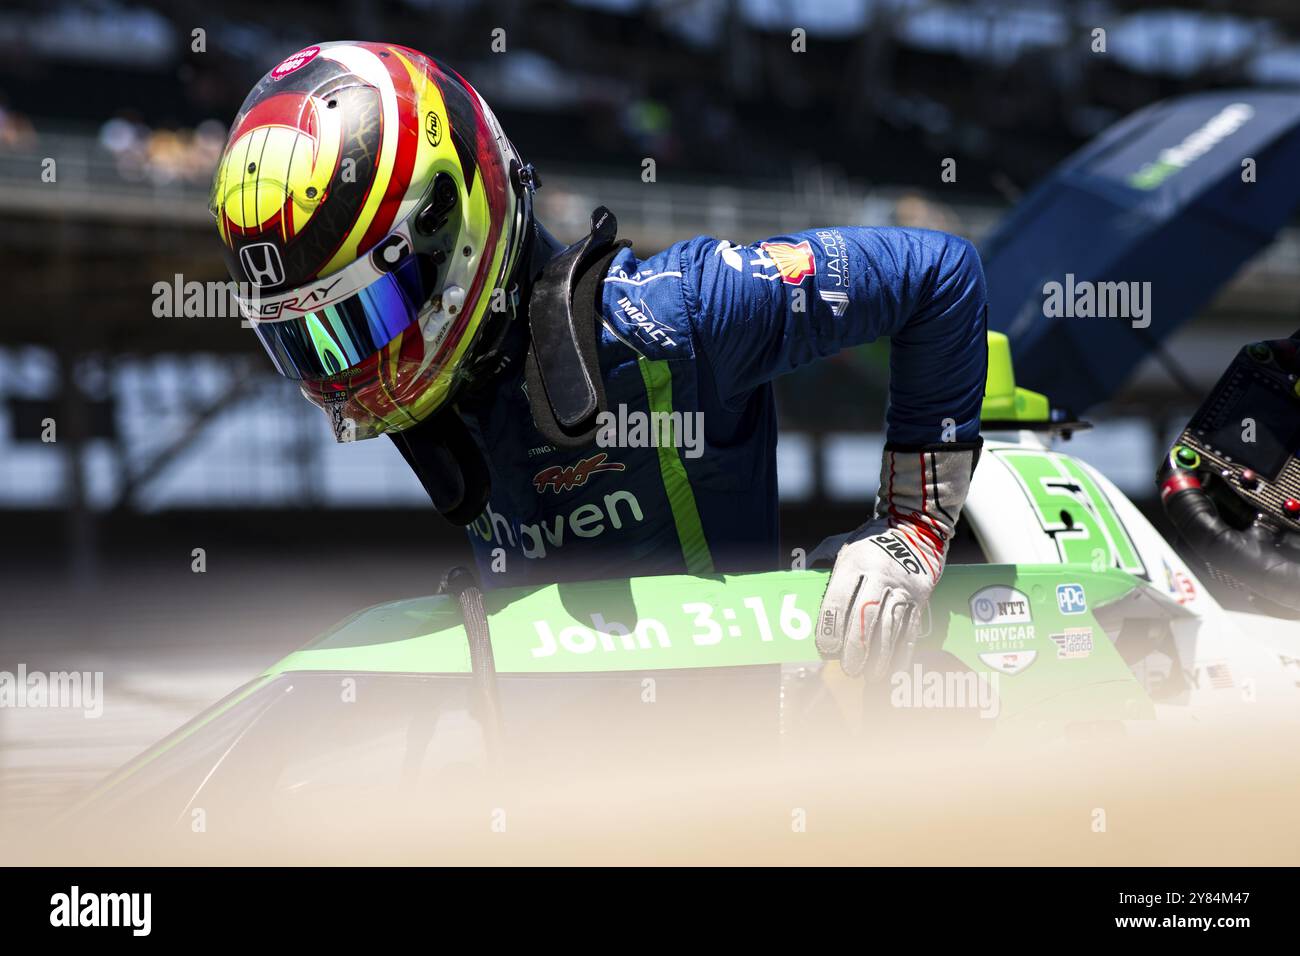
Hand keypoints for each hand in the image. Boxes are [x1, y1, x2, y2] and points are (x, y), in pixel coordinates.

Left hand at [813, 443, 979, 678]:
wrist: (915, 525)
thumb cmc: (870, 539)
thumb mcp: (841, 543)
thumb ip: (818, 561)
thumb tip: (795, 577)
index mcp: (855, 562)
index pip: (839, 598)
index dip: (831, 626)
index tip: (826, 648)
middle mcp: (880, 574)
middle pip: (866, 616)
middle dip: (856, 646)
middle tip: (848, 668)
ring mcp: (902, 586)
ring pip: (891, 626)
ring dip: (880, 655)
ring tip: (870, 674)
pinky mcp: (920, 595)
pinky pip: (912, 627)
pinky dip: (903, 650)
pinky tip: (893, 666)